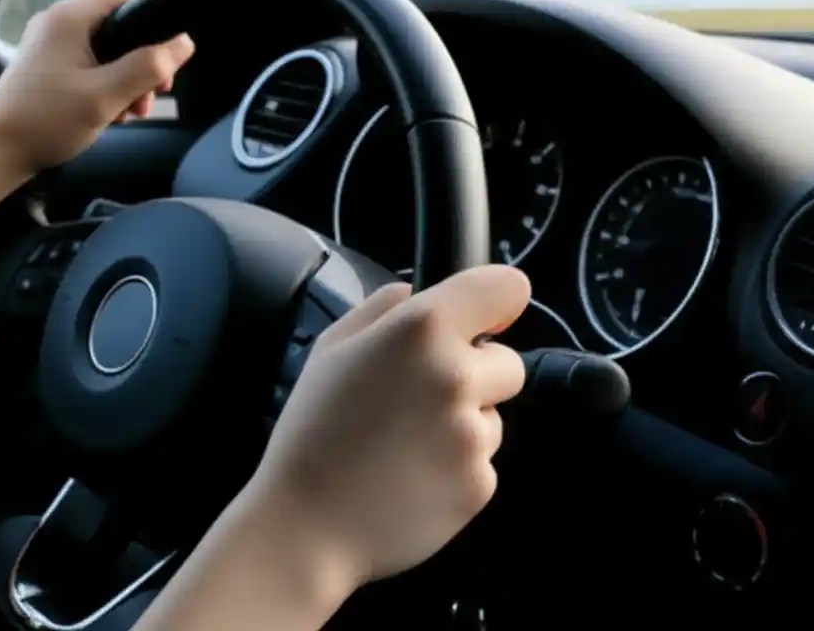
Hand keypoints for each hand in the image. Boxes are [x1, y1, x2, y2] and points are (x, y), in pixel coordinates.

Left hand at [0, 0, 195, 181]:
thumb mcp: (106, 96)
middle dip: (146, 59)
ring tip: (131, 111)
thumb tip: (185, 42)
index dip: (160, 15)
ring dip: (131, 78)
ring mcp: (54, 42)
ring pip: (112, 47)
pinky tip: (111, 112)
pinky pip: (94, 62)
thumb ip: (149, 67)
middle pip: (125, 22)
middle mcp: (62, 20)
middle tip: (152, 96)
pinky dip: (110, 84)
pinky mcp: (50, 64)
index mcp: (72, 16)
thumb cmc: (46, 122)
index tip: (168, 58)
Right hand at [248, 265, 531, 585]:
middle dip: (477, 374)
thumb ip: (382, 306)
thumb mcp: (330, 349)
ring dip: (463, 424)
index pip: (505, 288)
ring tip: (404, 443)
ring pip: (494, 416)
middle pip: (508, 362)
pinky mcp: (480, 484)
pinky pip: (483, 462)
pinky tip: (410, 475)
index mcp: (421, 331)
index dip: (496, 301)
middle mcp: (456, 377)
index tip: (486, 318)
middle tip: (420, 397)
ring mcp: (472, 435)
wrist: (305, 526)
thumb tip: (417, 292)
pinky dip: (456, 468)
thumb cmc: (311, 436)